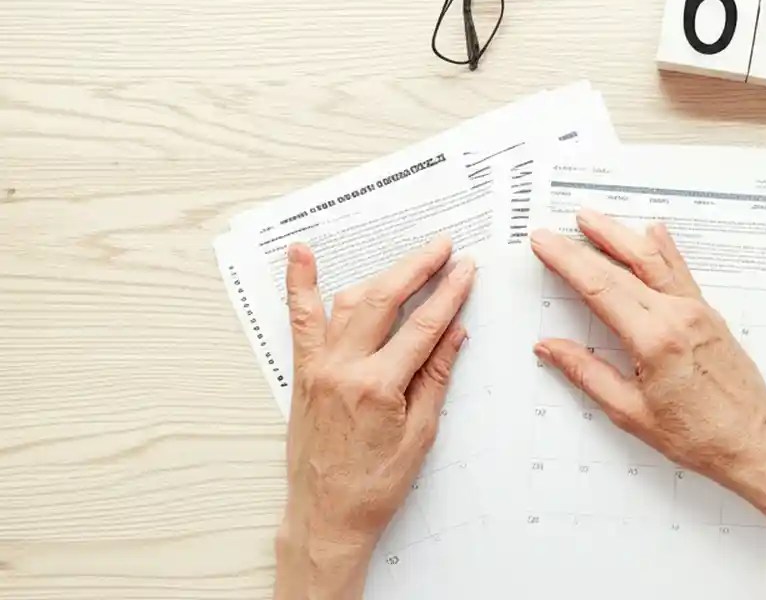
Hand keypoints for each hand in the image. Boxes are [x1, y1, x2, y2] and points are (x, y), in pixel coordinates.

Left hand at [274, 237, 473, 599]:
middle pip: (384, 300)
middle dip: (418, 268)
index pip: (422, 326)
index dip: (448, 294)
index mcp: (377, 387)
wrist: (327, 517)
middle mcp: (343, 369)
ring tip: (407, 258)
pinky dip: (300, 285)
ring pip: (349, 302)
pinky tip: (300, 255)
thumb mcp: (420, 434)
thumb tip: (454, 332)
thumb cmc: (374, 486)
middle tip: (443, 248)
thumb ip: (435, 376)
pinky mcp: (304, 373)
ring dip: (380, 275)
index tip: (465, 270)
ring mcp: (318, 368)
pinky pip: (301, 320)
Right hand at [530, 210, 765, 487]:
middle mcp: (677, 316)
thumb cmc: (699, 436)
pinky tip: (653, 232)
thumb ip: (587, 373)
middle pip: (620, 267)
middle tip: (554, 231)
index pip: (599, 288)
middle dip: (582, 245)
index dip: (567, 261)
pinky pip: (680, 271)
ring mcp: (696, 311)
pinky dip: (663, 248)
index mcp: (654, 341)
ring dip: (619, 234)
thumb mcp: (630, 412)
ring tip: (593, 219)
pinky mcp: (709, 314)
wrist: (752, 441)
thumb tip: (552, 349)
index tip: (546, 244)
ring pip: (653, 259)